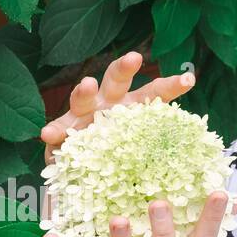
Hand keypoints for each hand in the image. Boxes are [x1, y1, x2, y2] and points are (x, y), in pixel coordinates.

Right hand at [40, 50, 194, 166]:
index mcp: (132, 108)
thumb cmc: (119, 163)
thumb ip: (155, 159)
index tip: (188, 80)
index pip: (154, 93)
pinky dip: (54, 131)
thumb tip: (183, 174)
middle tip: (134, 58)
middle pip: (117, 80)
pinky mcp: (63, 130)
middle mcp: (109, 104)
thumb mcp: (140, 160)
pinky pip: (58, 130)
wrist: (86, 177)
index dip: (170, 86)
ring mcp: (83, 115)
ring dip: (83, 90)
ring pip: (83, 96)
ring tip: (86, 85)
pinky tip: (48, 135)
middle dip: (125, 67)